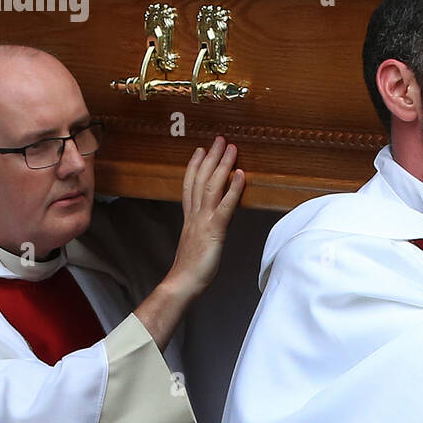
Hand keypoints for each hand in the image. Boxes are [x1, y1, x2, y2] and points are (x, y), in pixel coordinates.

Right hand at [163, 137, 245, 299]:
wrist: (182, 283)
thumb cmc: (189, 269)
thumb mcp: (194, 244)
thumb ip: (198, 230)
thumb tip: (205, 226)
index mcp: (189, 218)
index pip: (189, 185)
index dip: (194, 166)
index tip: (199, 150)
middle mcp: (194, 215)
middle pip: (201, 179)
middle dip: (210, 157)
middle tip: (219, 139)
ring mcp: (203, 220)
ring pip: (212, 186)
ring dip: (222, 165)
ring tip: (230, 148)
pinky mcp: (214, 230)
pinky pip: (225, 206)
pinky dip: (233, 188)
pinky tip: (240, 174)